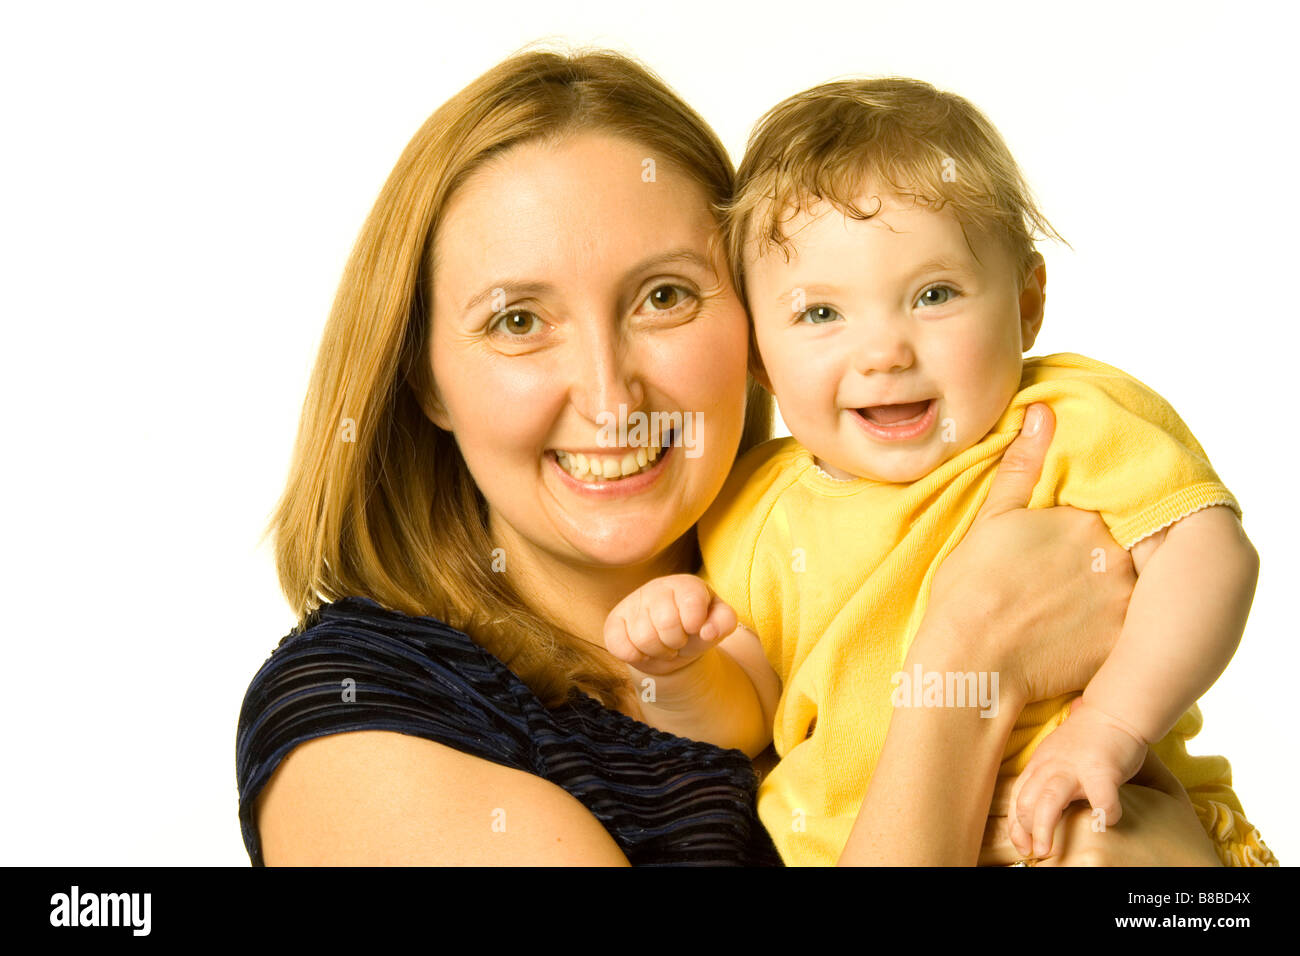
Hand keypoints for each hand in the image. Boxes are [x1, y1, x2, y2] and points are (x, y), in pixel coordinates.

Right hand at [603, 574, 737, 675]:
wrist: (672, 645)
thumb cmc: (698, 629)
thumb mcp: (718, 624)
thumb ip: (724, 621)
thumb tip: (707, 630)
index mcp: (686, 585)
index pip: (690, 600)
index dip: (694, 622)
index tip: (694, 627)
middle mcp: (657, 588)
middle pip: (666, 622)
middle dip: (676, 641)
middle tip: (678, 641)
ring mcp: (633, 603)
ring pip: (643, 638)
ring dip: (658, 651)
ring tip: (663, 645)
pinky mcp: (614, 622)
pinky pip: (620, 646)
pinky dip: (635, 655)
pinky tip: (642, 649)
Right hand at [919, 404, 1136, 703]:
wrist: (970, 666)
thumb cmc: (970, 591)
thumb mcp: (991, 520)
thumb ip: (1023, 465)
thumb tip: (1044, 411)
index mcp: (1084, 520)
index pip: (1096, 514)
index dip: (1070, 532)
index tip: (1044, 551)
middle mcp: (1116, 558)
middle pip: (1115, 550)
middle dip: (1091, 562)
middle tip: (1048, 583)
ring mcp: (1123, 605)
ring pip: (1122, 589)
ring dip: (1100, 595)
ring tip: (1056, 612)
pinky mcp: (1121, 647)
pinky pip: (1123, 631)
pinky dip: (1101, 631)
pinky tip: (1064, 637)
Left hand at [1009, 697, 1148, 857]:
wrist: (1113, 711)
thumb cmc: (1088, 741)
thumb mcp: (1057, 758)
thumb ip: (1048, 781)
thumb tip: (1040, 816)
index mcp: (1039, 765)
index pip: (1018, 797)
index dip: (1016, 825)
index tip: (1021, 846)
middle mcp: (1051, 766)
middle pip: (1026, 799)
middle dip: (1024, 829)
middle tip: (1033, 852)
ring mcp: (1075, 767)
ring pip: (1049, 799)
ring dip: (1043, 826)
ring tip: (1046, 849)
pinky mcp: (1102, 769)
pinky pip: (1101, 798)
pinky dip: (1103, 814)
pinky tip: (1105, 823)